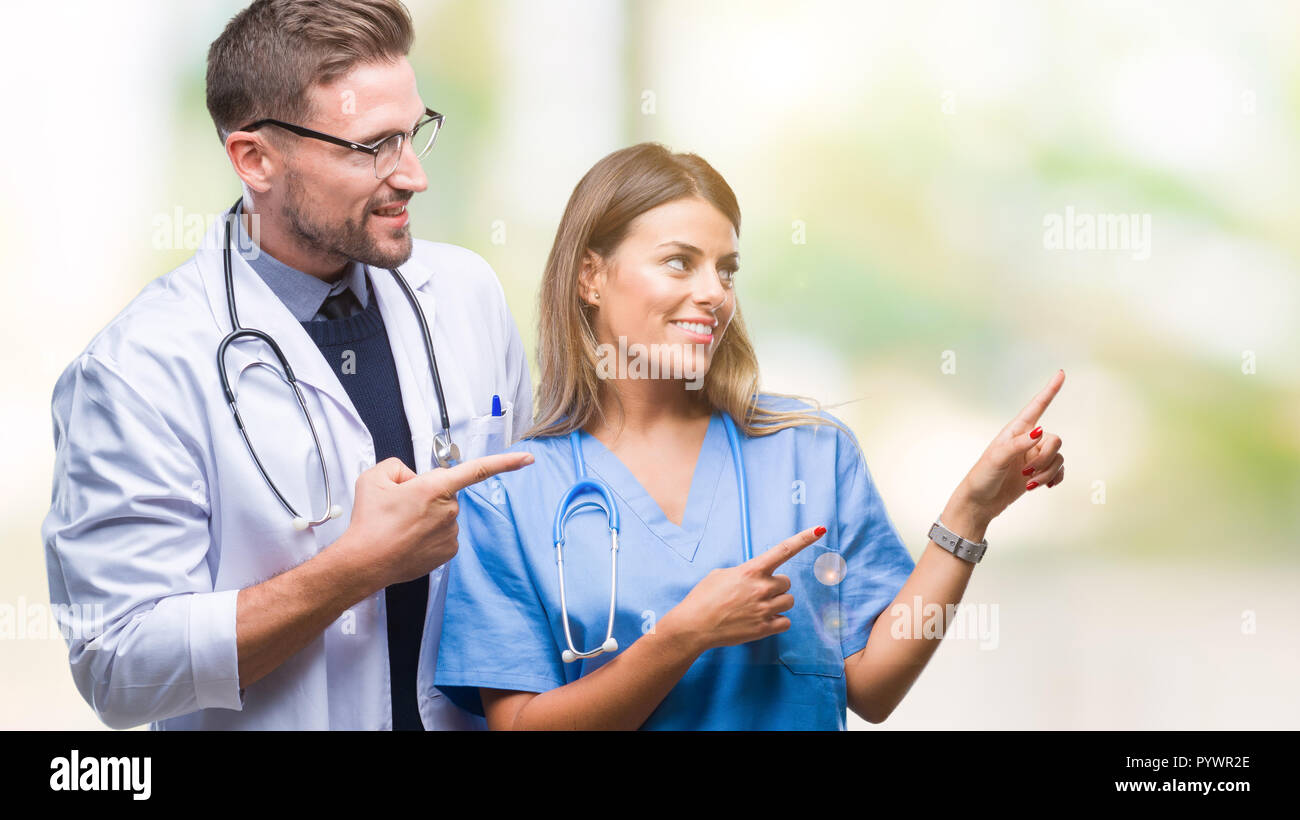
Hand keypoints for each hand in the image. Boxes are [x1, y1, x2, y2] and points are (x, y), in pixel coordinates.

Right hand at [338, 452, 533, 589]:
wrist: (365, 561)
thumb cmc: (369, 522)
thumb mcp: (375, 477)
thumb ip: (397, 466)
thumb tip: (411, 477)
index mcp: (435, 487)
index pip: (478, 469)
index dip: (506, 462)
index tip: (528, 458)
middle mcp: (449, 509)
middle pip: (446, 492)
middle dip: (427, 494)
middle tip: (400, 507)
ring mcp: (451, 532)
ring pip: (443, 514)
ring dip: (426, 516)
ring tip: (400, 526)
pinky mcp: (449, 551)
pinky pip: (443, 534)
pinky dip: (429, 534)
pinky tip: (410, 539)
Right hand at [659, 526, 826, 654]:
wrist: (694, 626)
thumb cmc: (703, 597)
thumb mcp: (721, 574)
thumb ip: (745, 573)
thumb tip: (755, 577)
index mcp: (751, 570)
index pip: (783, 550)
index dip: (804, 538)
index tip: (820, 529)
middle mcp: (761, 588)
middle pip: (787, 582)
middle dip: (776, 587)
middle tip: (757, 593)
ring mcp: (764, 609)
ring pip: (788, 601)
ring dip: (777, 603)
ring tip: (756, 607)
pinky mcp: (764, 628)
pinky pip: (786, 622)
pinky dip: (777, 621)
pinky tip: (760, 620)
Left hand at [953, 370, 1065, 525]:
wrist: (980, 503)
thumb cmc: (982, 477)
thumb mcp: (996, 458)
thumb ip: (1019, 444)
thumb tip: (1039, 432)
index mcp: (1015, 431)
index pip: (1036, 406)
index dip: (1050, 390)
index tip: (1061, 373)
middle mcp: (1027, 440)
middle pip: (1055, 439)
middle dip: (1046, 458)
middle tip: (1027, 471)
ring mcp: (1034, 456)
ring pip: (1058, 457)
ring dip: (1048, 472)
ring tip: (1030, 482)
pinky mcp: (1038, 472)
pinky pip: (1059, 470)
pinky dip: (1055, 479)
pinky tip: (1045, 486)